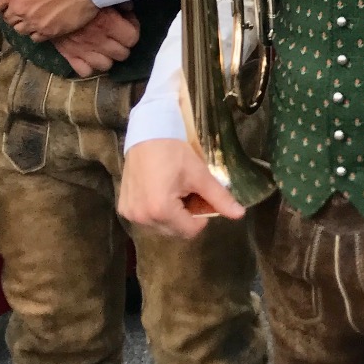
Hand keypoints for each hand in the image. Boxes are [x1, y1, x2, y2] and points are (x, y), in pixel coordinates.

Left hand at [0, 0, 95, 40]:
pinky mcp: (51, 32)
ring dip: (24, 22)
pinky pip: (36, 38)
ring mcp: (35, 23)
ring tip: (36, 13)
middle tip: (26, 1)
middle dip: (13, 10)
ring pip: (21, 29)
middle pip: (7, 18)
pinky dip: (38, 31)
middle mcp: (20, 10)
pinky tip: (46, 21)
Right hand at [54, 8, 140, 77]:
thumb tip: (129, 8)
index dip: (133, 30)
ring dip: (107, 57)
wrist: (44, 3)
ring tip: (104, 48)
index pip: (132, 38)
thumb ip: (117, 0)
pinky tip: (88, 56)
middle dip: (122, 45)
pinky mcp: (69, 57)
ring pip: (106, 66)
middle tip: (117, 36)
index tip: (127, 22)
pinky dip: (89, 66)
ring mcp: (84, 52)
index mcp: (108, 24)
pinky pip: (85, 72)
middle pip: (123, 54)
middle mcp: (99, 41)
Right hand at [118, 138, 243, 237]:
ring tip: (173, 191)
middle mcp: (142, 218)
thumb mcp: (199, 174)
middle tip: (187, 192)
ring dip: (171, 215)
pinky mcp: (123, 208)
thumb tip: (240, 215)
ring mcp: (130, 214)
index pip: (190, 231)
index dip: (201, 217)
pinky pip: (146, 219)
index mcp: (161, 210)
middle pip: (175, 231)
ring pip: (161, 227)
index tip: (199, 196)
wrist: (147, 132)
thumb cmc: (174, 151)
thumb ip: (219, 197)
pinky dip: (156, 211)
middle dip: (185, 216)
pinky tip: (158, 191)